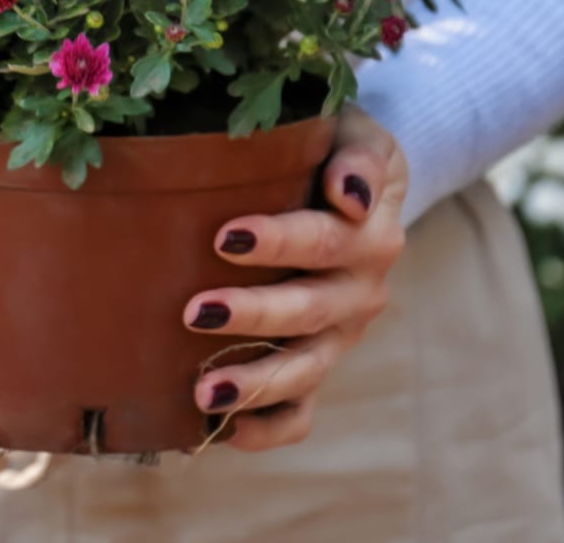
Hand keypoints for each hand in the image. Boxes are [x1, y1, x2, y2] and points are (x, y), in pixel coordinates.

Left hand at [182, 106, 408, 450]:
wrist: (356, 182)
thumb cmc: (334, 147)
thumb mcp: (355, 133)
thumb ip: (358, 156)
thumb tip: (349, 191)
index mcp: (369, 231)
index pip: (323, 238)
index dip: (278, 241)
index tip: (225, 237)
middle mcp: (360, 289)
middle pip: (309, 309)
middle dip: (252, 314)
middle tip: (194, 311)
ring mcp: (340, 333)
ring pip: (305, 368)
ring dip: (256, 382)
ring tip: (204, 392)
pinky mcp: (321, 361)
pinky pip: (304, 410)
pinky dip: (271, 427)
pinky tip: (228, 431)